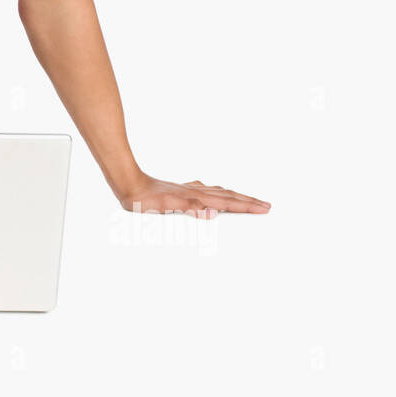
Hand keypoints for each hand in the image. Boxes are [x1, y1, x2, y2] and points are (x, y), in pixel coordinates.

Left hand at [114, 172, 270, 218]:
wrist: (128, 184)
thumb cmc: (145, 198)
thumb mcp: (166, 206)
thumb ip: (189, 207)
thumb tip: (212, 212)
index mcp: (197, 197)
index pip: (228, 202)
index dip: (247, 206)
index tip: (265, 209)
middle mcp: (196, 191)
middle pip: (228, 195)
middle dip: (248, 201)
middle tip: (266, 205)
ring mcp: (189, 190)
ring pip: (219, 193)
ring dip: (236, 197)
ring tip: (248, 200)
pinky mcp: (181, 191)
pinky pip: (206, 192)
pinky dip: (218, 195)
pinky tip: (212, 197)